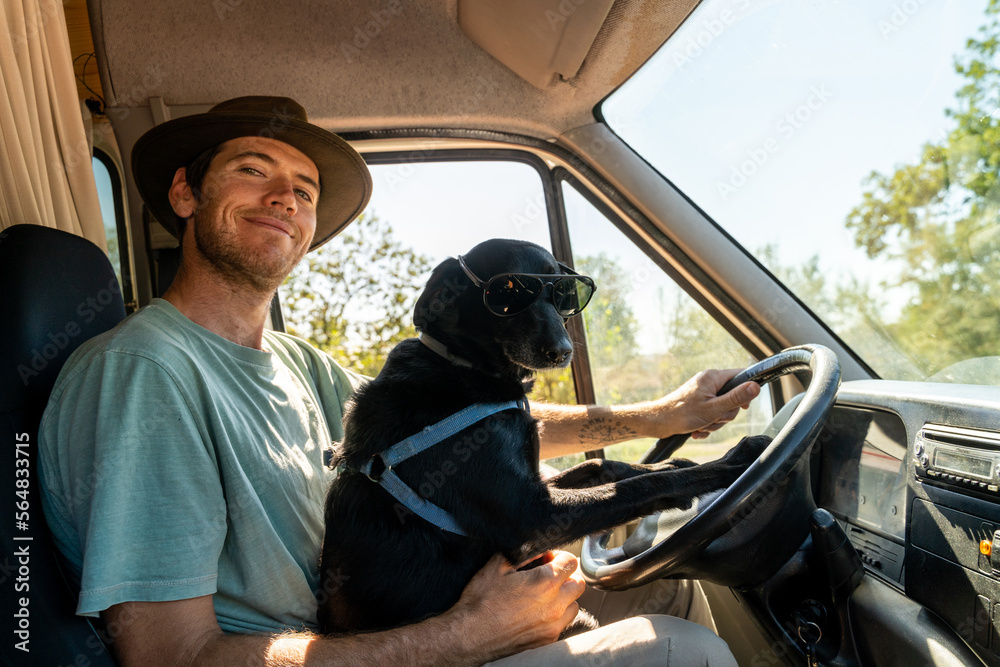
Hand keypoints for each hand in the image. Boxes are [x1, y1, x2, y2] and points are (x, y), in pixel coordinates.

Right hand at [446, 551, 584, 661]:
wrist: (470, 635)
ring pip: (574, 605)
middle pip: (578, 583)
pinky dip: (556, 616)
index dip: (558, 556)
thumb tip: (536, 549)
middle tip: (548, 576)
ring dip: (564, 597)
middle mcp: (555, 604)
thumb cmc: (481, 602)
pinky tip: (538, 612)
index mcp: (545, 582)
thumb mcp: (497, 565)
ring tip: (544, 596)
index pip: (570, 561)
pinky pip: (563, 623)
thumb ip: (522, 553)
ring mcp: (553, 624)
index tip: (547, 560)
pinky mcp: (547, 639)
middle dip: (565, 576)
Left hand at [653, 369, 760, 438]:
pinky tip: (697, 431)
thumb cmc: (683, 414)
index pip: (740, 376)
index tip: (743, 406)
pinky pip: (711, 414)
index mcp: (713, 377)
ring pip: (722, 409)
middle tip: (713, 418)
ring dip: (715, 422)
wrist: (659, 423)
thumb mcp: (714, 408)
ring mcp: (703, 393)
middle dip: (725, 414)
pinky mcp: (698, 404)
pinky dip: (707, 425)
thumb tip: (756, 387)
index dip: (746, 391)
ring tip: (702, 425)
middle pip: (732, 398)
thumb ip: (736, 398)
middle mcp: (708, 382)